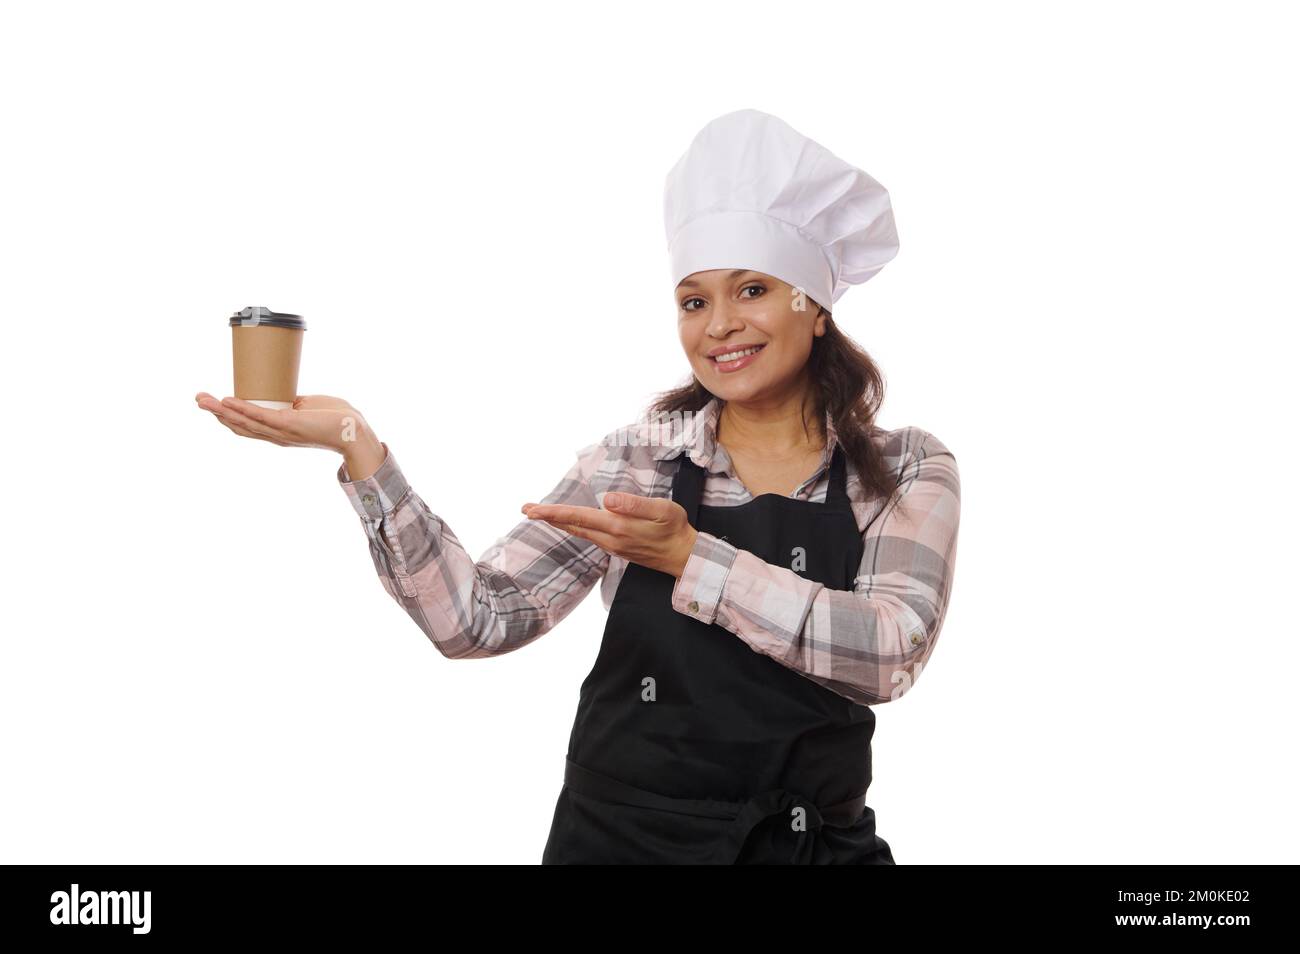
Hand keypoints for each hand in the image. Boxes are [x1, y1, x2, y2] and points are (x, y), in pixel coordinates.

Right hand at [194, 392, 371, 453]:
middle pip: (238, 426)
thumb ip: (293, 403)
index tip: (212, 403)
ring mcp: (281, 432)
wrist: (354, 429)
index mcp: (278, 432)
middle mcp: (276, 436)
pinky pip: (261, 416)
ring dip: (221, 411)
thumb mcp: (307, 408)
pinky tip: (228, 401)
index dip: (227, 417)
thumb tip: (286, 394)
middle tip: (197, 399)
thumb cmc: (335, 418)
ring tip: (203, 400)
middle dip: (216, 413)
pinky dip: (243, 408)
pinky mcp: (290, 425)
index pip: (246, 427)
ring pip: (244, 422)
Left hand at [522, 492, 698, 577]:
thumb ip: (633, 504)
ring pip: (580, 532)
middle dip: (548, 517)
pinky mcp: (617, 548)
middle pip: (573, 526)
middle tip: (525, 509)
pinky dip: (575, 527)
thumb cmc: (675, 529)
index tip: (532, 510)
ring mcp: (612, 546)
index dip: (553, 512)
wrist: (684, 558)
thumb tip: (606, 498)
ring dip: (560, 522)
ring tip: (542, 513)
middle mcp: (610, 539)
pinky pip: (589, 536)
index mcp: (618, 527)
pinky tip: (571, 523)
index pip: (578, 517)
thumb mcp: (661, 510)